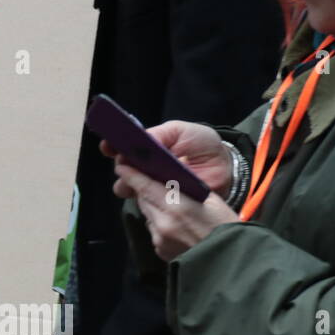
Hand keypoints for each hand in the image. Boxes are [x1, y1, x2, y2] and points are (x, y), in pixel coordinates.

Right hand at [102, 121, 231, 197]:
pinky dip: (143, 198)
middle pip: (123, 167)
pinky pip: (146, 202)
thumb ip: (161, 134)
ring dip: (127, 183)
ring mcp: (153, 184)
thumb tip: (141, 141)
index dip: (113, 145)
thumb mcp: (182, 131)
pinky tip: (149, 193)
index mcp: (149, 146)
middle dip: (120, 165)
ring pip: (129, 186)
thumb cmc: (203, 145)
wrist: (227, 168)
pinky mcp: (163, 202)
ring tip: (135, 181)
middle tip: (124, 163)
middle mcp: (146, 165)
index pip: (123, 145)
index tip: (108, 146)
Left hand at [113, 161, 239, 260]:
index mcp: (176, 206)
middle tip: (154, 183)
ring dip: (154, 208)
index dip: (131, 174)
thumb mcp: (211, 200)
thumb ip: (185, 187)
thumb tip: (169, 173)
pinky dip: (160, 225)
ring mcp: (160, 239)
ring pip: (148, 215)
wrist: (230, 259)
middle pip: (143, 199)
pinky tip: (177, 227)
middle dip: (145, 190)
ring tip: (174, 208)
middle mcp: (163, 223)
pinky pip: (154, 230)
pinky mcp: (160, 250)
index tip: (122, 166)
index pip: (144, 185)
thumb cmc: (225, 227)